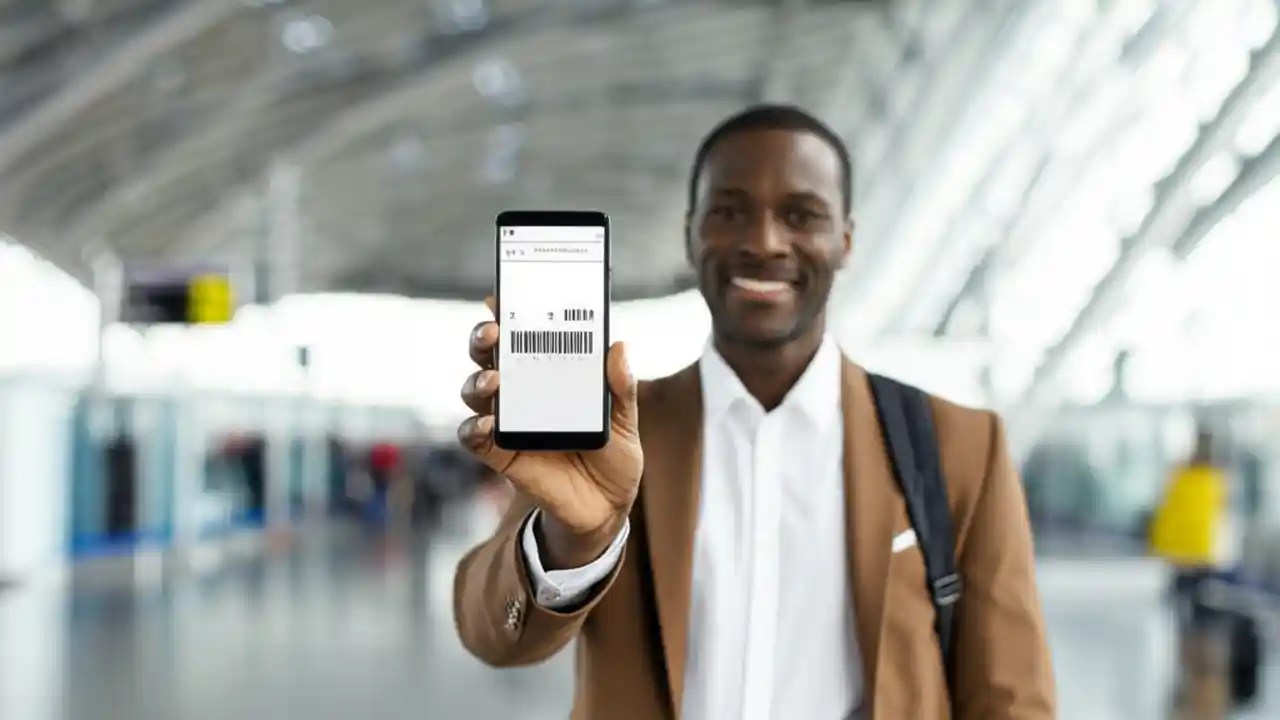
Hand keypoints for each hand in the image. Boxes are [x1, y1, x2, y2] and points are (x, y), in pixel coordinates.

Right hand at [459, 296, 643, 568]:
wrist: (607, 507)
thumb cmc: (613, 455)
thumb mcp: (625, 420)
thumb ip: (621, 388)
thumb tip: (620, 347)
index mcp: (550, 374)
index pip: (524, 336)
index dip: (508, 313)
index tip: (503, 295)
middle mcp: (522, 392)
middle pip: (489, 356)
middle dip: (484, 338)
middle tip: (494, 331)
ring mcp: (508, 422)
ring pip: (475, 391)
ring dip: (478, 381)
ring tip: (494, 380)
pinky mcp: (500, 455)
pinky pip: (474, 438)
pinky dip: (474, 429)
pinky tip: (487, 425)